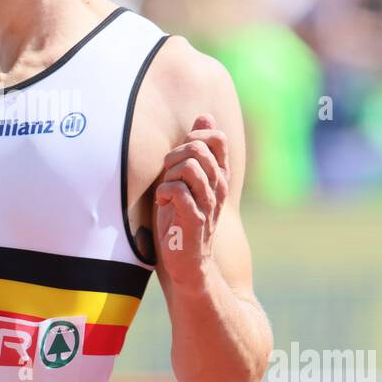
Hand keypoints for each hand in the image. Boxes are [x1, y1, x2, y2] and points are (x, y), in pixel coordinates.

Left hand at [154, 113, 229, 286]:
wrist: (188, 264)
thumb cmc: (182, 220)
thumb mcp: (188, 180)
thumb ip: (197, 150)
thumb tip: (205, 116)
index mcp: (218, 176)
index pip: (218, 139)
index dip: (195, 137)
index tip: (180, 155)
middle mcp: (218, 187)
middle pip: (200, 148)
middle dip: (175, 155)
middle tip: (167, 174)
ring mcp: (208, 204)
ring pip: (191, 167)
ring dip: (170, 174)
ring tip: (166, 189)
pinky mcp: (195, 220)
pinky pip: (177, 190)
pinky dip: (164, 192)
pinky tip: (163, 202)